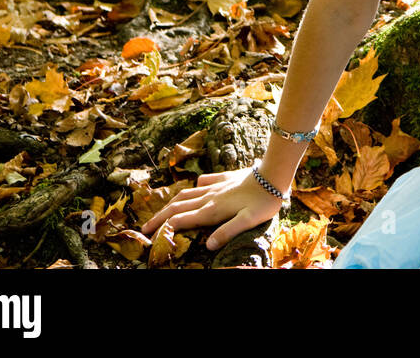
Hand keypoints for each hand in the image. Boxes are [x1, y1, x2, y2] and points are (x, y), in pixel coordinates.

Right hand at [140, 168, 282, 250]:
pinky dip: (193, 187)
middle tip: (145, 228)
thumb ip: (227, 232)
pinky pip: (203, 182)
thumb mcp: (248, 221)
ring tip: (161, 211)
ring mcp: (216, 186)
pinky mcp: (225, 177)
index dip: (164, 228)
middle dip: (160, 217)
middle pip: (178, 207)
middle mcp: (209, 197)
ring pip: (187, 194)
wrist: (273, 174)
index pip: (181, 219)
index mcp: (212, 210)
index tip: (149, 237)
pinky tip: (193, 189)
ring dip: (171, 203)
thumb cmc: (263, 201)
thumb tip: (208, 245)